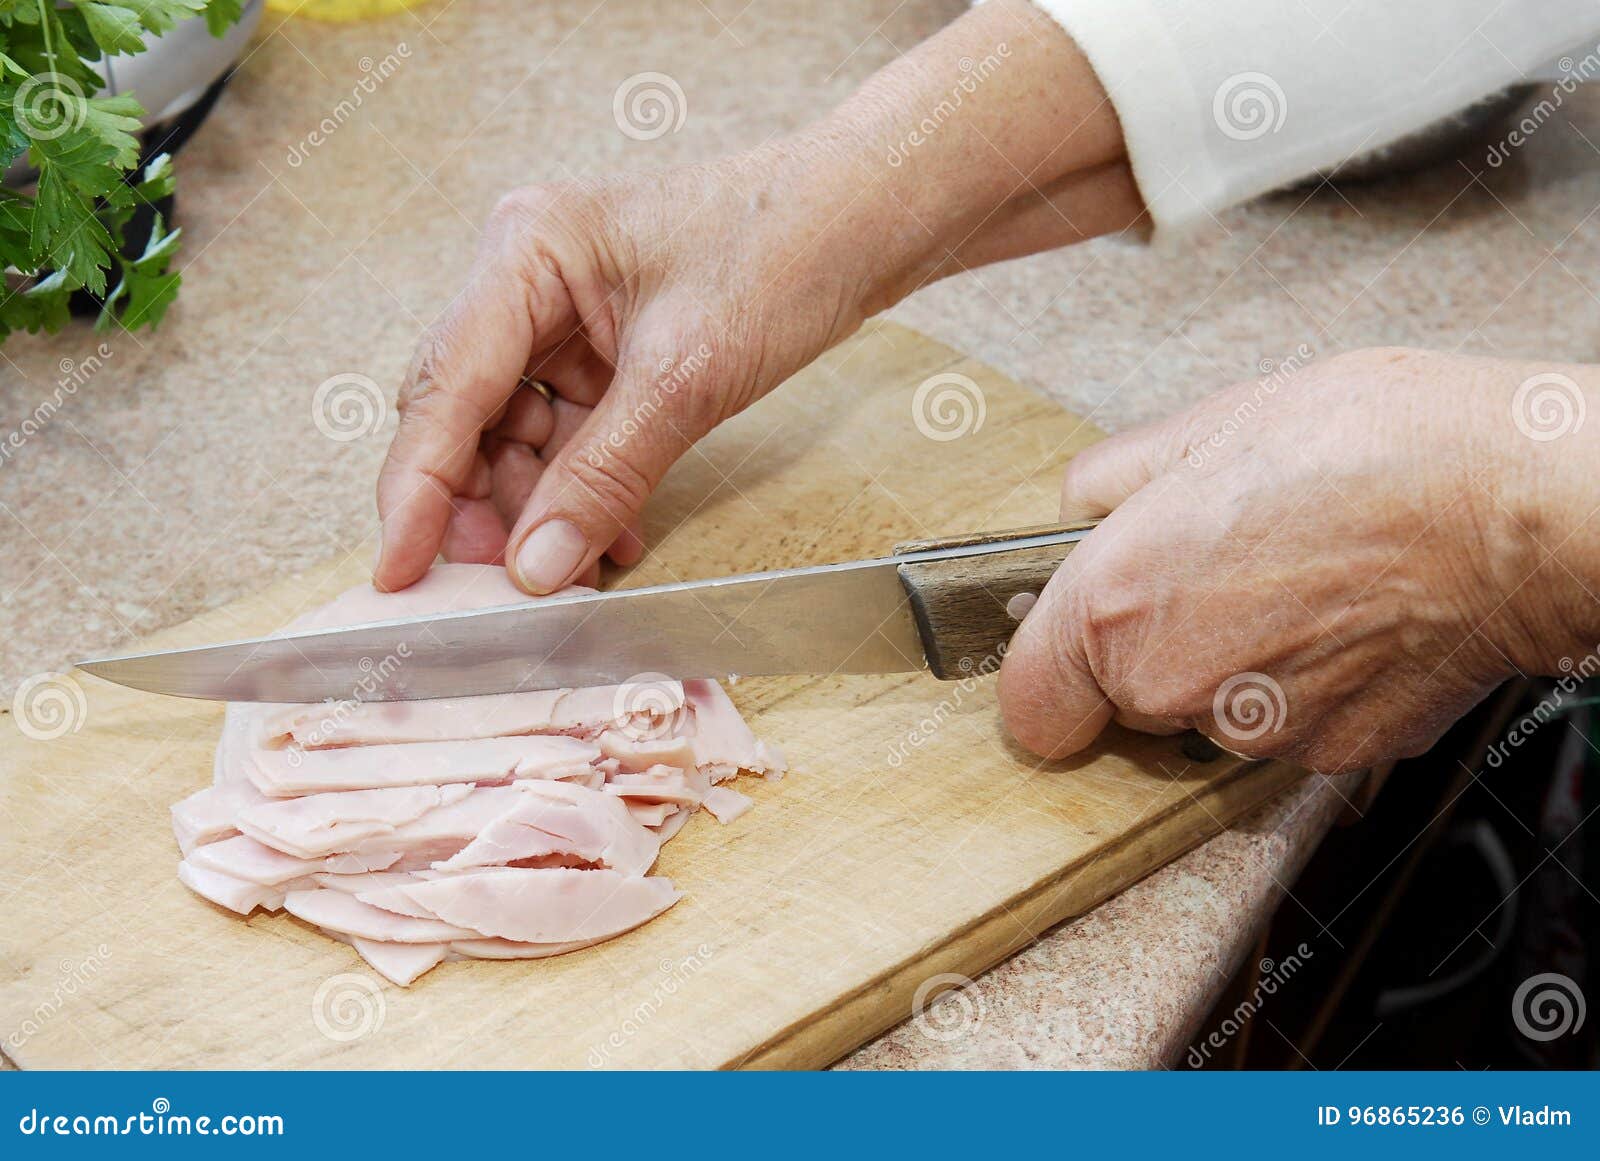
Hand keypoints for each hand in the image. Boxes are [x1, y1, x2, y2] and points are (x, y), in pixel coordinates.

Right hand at [372, 147, 879, 593]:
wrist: (867, 219)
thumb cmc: (784, 251)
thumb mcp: (686, 378)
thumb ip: (603, 476)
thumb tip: (534, 568)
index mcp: (526, 253)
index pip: (444, 388)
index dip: (415, 490)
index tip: (396, 571)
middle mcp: (530, 280)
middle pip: (467, 415)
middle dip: (482, 507)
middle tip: (494, 589)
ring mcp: (569, 317)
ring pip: (518, 437)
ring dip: (541, 510)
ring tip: (574, 574)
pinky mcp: (609, 351)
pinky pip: (573, 436)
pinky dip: (586, 490)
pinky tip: (613, 540)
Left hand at [998, 348, 1599, 772]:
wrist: (1518, 505)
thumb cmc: (1376, 449)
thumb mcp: (1214, 424)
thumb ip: (1116, 479)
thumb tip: (1083, 504)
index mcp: (1117, 606)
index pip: (1031, 706)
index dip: (1051, 670)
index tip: (1072, 641)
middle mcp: (1174, 686)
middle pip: (1125, 702)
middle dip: (1153, 647)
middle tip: (1217, 568)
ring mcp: (1258, 731)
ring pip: (1211, 715)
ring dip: (1234, 665)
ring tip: (1297, 581)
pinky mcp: (1335, 755)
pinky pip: (1288, 727)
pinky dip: (1305, 685)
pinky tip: (1344, 617)